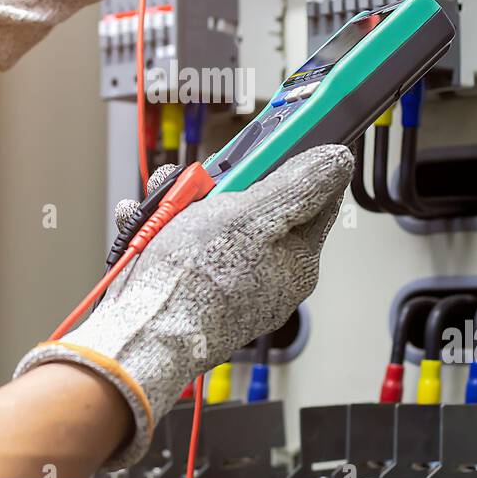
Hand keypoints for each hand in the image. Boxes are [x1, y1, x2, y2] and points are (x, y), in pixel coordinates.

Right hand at [15, 145, 353, 467]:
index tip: (272, 144)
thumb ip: (297, 186)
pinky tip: (146, 228)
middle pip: (253, 205)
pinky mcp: (192, 290)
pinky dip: (160, 230)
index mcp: (295, 263)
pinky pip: (181, 246)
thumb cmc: (196, 281)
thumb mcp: (252, 215)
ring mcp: (228, 286)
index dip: (293, 164)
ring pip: (210, 222)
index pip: (313, 199)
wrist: (138, 333)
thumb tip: (337, 162)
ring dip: (180, 204)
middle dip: (218, 185)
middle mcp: (266, 277)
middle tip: (198, 184)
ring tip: (161, 207)